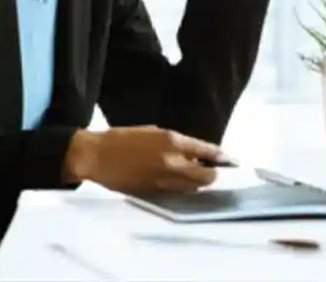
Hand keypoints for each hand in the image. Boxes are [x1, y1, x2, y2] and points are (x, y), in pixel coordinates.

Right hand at [63, 126, 229, 193]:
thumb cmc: (122, 139)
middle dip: (212, 174)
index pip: (206, 150)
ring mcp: (163, 180)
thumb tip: (191, 153)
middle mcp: (171, 162)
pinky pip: (176, 193)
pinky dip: (182, 189)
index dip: (220, 156)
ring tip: (197, 178)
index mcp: (171, 141)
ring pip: (192, 188)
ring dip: (197, 183)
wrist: (96, 155)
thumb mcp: (152, 132)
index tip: (228, 159)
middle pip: (205, 176)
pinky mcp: (153, 193)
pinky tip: (180, 184)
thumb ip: (174, 143)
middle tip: (213, 172)